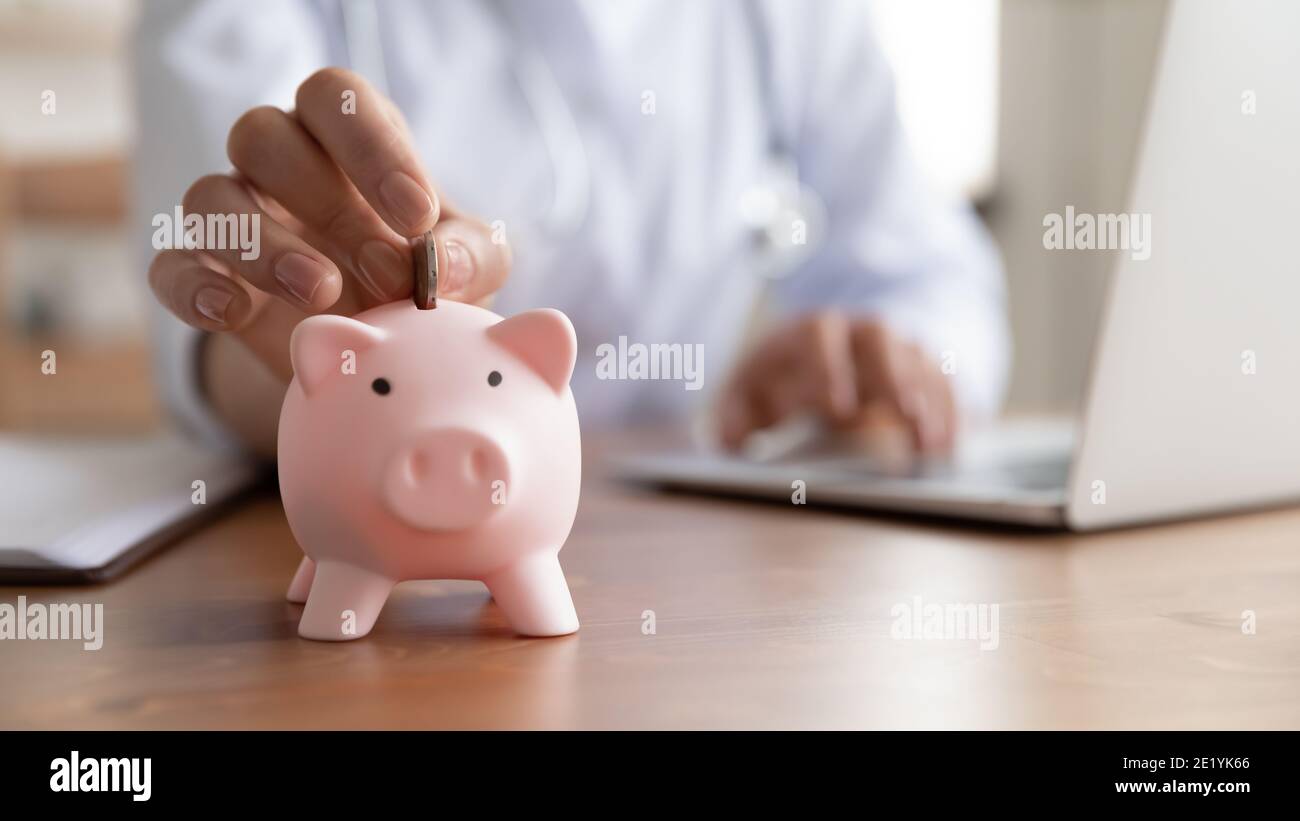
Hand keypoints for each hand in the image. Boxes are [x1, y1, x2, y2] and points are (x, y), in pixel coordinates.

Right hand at [147, 67, 510, 381]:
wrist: (371, 350)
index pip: (336, 97)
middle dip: (327, 205)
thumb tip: (444, 267)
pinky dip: (194, 287)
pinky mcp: (202, 276)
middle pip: (264, 135)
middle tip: (386, 272)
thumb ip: (470, 257)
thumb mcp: (470, 269)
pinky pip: (171, 265)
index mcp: (345, 137)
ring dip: (263, 244)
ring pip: (210, 193)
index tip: (417, 216)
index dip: (371, 147)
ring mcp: (234, 214)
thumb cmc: (423, 281)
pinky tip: (232, 313)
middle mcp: (279, 161)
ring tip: (320, 293)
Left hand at [717, 313, 956, 452]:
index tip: (836, 409)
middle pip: (880, 336)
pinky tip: (952, 449)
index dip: (828, 366)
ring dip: (928, 400)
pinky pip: (947, 382)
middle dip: (891, 374)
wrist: (819, 363)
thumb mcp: (746, 395)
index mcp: (805, 331)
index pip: (817, 332)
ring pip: (919, 358)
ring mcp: (895, 346)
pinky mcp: (924, 370)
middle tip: (902, 415)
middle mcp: (855, 330)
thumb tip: (731, 438)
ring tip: (931, 446)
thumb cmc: (777, 385)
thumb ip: (732, 416)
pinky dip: (952, 414)